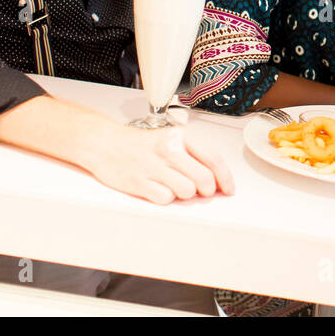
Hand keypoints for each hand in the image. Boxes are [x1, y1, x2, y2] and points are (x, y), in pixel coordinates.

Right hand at [84, 123, 235, 204]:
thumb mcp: (172, 139)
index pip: (214, 159)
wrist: (106, 143)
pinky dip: (166, 199)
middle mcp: (169, 149)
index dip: (226, 178)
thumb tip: (217, 178)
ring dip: (185, 194)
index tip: (228, 189)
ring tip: (175, 187)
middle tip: (202, 192)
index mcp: (181, 137)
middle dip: (208, 190)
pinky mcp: (139, 181)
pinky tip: (159, 189)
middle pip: (204, 179)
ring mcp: (153, 166)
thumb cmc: (142, 144)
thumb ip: (194, 155)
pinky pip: (165, 199)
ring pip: (187, 191)